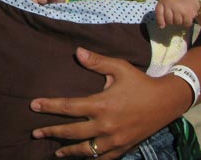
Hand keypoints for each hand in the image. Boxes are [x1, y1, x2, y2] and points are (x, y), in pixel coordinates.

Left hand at [30, 47, 190, 158]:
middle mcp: (106, 125)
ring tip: (56, 152)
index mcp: (102, 105)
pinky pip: (104, 158)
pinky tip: (82, 158)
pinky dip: (92, 159)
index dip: (49, 106)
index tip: (33, 105)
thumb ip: (97, 61)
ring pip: (86, 149)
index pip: (69, 107)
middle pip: (72, 132)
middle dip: (51, 132)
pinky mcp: (124, 147)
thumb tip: (77, 52)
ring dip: (69, 151)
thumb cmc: (140, 82)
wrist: (167, 102)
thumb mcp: (120, 68)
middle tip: (35, 133)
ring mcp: (115, 140)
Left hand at [155, 0, 198, 28]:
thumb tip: (162, 26)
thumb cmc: (176, 0)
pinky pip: (186, 23)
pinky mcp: (188, 13)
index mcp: (163, 1)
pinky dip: (187, 23)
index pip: (158, 13)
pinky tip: (187, 18)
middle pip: (168, 20)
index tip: (162, 26)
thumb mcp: (166, 1)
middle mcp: (170, 4)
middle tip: (175, 17)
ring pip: (177, 22)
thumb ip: (162, 11)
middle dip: (171, 21)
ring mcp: (179, 9)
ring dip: (179, 22)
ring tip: (181, 16)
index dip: (160, 20)